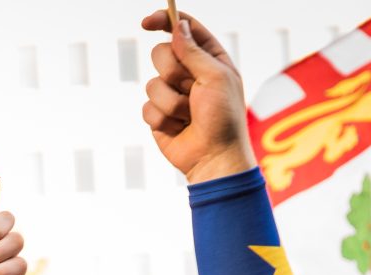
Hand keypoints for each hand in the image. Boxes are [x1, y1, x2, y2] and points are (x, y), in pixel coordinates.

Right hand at [140, 12, 254, 183]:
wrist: (214, 157)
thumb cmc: (223, 117)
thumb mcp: (215, 77)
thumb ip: (194, 51)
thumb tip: (177, 27)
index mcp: (209, 58)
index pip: (183, 29)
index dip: (165, 20)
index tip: (148, 22)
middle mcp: (189, 73)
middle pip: (161, 54)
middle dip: (172, 72)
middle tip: (190, 89)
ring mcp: (172, 94)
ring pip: (152, 83)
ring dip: (171, 103)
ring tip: (189, 116)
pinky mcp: (158, 115)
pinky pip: (146, 107)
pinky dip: (162, 119)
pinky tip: (178, 128)